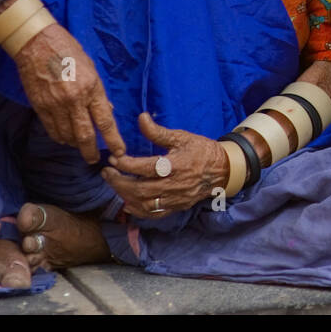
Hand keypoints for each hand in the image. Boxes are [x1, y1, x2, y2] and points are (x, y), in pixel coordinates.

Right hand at [12, 23, 125, 163]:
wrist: (37, 43)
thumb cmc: (68, 52)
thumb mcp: (92, 69)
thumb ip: (98, 93)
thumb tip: (107, 111)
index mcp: (91, 89)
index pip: (105, 121)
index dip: (113, 140)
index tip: (119, 151)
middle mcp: (74, 100)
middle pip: (85, 135)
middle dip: (90, 151)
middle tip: (94, 159)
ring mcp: (55, 105)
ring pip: (66, 135)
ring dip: (74, 144)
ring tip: (79, 146)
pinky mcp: (39, 106)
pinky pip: (51, 129)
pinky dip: (59, 136)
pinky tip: (63, 138)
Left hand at [102, 113, 230, 217]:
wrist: (223, 170)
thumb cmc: (202, 150)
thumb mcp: (182, 137)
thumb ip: (158, 132)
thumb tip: (141, 118)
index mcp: (176, 165)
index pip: (145, 168)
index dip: (126, 164)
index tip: (115, 158)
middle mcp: (175, 185)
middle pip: (140, 189)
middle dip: (118, 181)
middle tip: (107, 172)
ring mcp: (176, 198)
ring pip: (144, 203)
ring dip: (125, 195)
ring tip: (115, 183)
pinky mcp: (177, 207)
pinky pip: (154, 213)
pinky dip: (138, 211)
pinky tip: (128, 202)